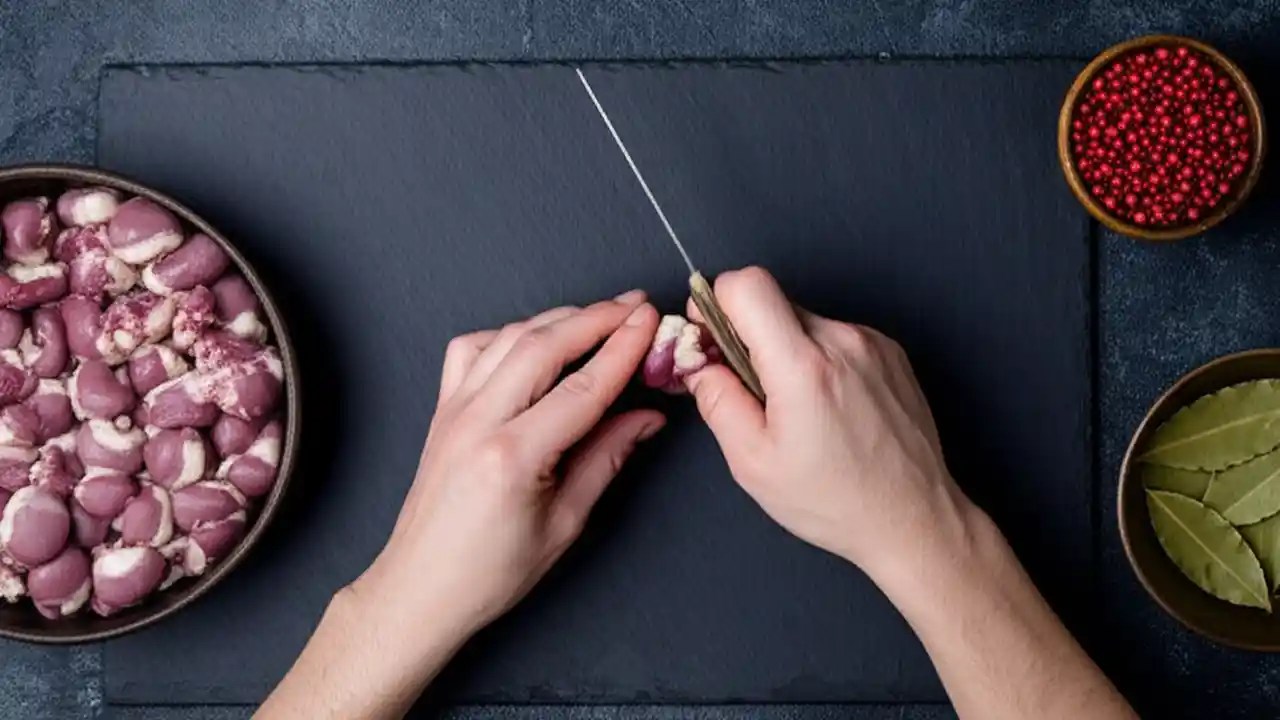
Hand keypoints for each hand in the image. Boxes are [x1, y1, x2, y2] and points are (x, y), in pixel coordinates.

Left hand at [354, 291, 662, 637]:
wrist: (421, 587)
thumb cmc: (490, 571)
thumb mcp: (565, 522)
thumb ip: (607, 458)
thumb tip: (647, 417)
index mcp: (512, 457)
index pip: (582, 388)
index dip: (622, 349)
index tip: (650, 320)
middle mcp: (477, 422)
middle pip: (543, 345)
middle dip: (595, 317)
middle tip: (636, 305)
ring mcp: (453, 411)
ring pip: (509, 338)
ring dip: (558, 318)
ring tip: (600, 314)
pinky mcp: (441, 409)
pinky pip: (472, 350)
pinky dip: (509, 334)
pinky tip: (536, 342)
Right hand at [684, 267, 971, 577]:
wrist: (913, 517)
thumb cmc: (835, 500)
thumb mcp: (754, 462)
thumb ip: (716, 401)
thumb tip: (698, 363)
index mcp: (804, 367)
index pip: (747, 284)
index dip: (717, 303)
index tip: (711, 338)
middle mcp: (842, 341)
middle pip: (773, 302)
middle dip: (748, 336)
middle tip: (750, 388)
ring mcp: (871, 343)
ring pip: (803, 319)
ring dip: (786, 349)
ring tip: (798, 407)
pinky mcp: (890, 351)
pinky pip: (835, 335)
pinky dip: (819, 358)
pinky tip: (828, 406)